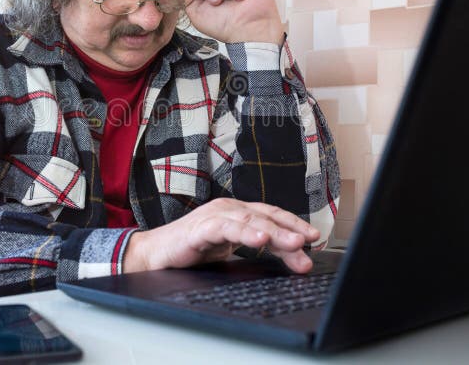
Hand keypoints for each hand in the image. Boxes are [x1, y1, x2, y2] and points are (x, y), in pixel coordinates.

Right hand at [123, 198, 318, 273]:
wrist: (154, 256)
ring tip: (294, 242)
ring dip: (274, 232)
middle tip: (310, 244)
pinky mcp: (200, 228)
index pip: (271, 215)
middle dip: (290, 231)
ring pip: (250, 220)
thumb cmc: (190, 252)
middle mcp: (228, 209)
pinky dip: (244, 233)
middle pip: (266, 217)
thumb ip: (253, 251)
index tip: (314, 238)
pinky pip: (226, 228)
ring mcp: (214, 216)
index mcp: (236, 213)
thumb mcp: (229, 252)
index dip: (293, 224)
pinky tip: (259, 240)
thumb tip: (287, 260)